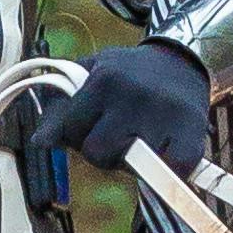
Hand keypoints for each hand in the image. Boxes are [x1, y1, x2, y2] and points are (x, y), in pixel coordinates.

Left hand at [58, 41, 212, 176]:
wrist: (181, 59)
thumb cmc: (128, 73)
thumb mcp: (89, 75)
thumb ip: (61, 107)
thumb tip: (40, 142)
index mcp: (104, 80)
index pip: (71, 130)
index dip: (78, 134)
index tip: (94, 123)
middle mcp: (133, 95)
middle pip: (97, 153)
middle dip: (103, 151)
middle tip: (119, 137)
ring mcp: (164, 115)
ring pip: (131, 167)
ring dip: (132, 163)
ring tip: (140, 142)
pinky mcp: (191, 133)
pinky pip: (172, 171)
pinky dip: (167, 172)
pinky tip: (164, 155)